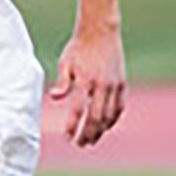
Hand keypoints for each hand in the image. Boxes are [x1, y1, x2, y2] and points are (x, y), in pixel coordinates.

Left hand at [50, 28, 125, 146]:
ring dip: (100, 131)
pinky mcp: (122, 83)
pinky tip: (105, 127)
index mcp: (85, 80)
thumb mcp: (66, 62)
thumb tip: (53, 98)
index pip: (78, 110)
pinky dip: (113, 120)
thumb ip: (62, 82)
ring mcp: (114, 84)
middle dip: (88, 134)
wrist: (101, 30)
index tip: (67, 137)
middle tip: (80, 144)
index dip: (73, 126)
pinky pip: (119, 107)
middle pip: (96, 118)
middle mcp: (102, 84)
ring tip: (91, 140)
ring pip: (109, 116)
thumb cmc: (79, 47)